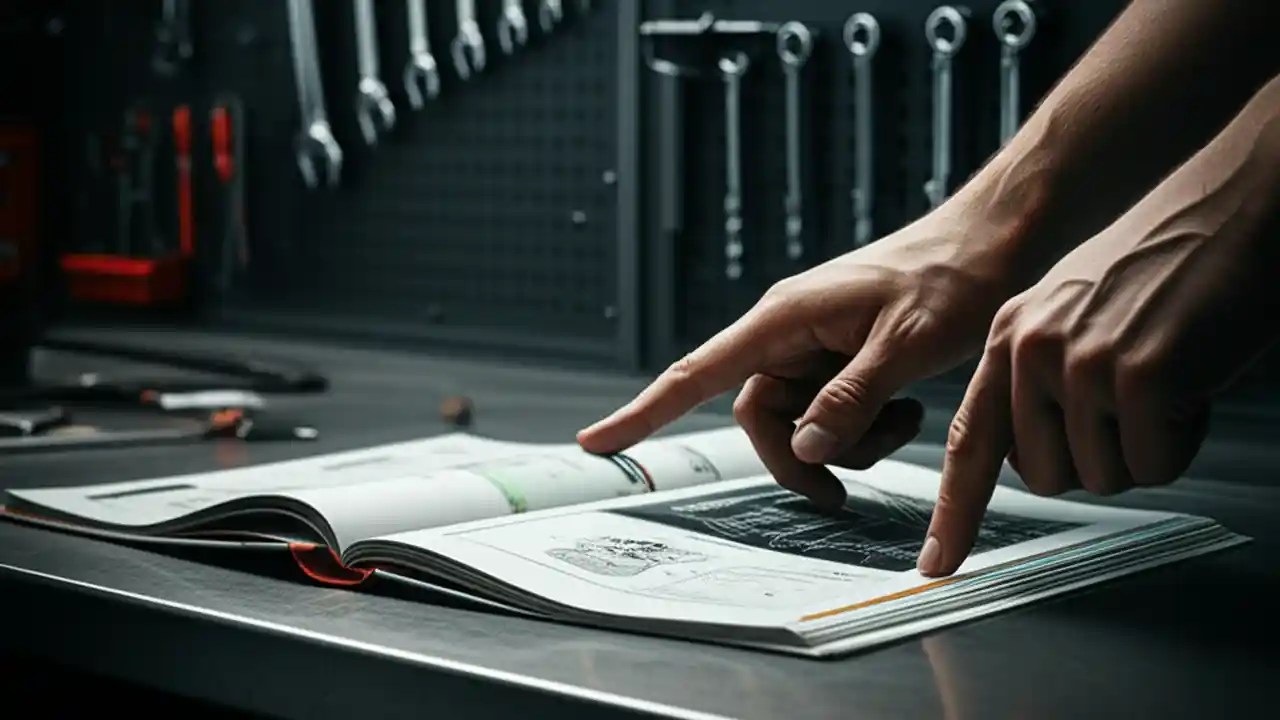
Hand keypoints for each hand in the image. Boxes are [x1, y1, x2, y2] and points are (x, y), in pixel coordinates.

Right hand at [578, 209, 1029, 508]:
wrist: (989, 246)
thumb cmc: (950, 279)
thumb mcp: (906, 343)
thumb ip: (849, 399)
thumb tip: (801, 451)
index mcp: (784, 319)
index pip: (696, 372)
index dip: (643, 411)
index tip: (597, 442)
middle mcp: (787, 333)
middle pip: (757, 418)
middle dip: (800, 456)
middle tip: (846, 488)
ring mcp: (813, 347)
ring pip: (796, 422)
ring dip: (842, 442)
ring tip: (899, 420)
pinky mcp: (838, 360)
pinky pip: (828, 413)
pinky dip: (861, 427)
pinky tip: (904, 408)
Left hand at [923, 84, 1279, 575]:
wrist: (1236, 211)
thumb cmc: (1166, 267)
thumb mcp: (1074, 312)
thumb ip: (1039, 377)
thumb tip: (1035, 458)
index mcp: (1008, 336)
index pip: (970, 441)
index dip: (954, 511)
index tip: (936, 563)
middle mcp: (1030, 349)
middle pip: (1047, 477)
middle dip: (1100, 458)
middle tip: (1138, 402)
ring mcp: (1079, 363)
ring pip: (1104, 477)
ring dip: (1147, 445)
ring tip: (1168, 378)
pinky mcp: (1136, 376)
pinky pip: (1156, 463)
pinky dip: (1185, 439)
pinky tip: (1193, 381)